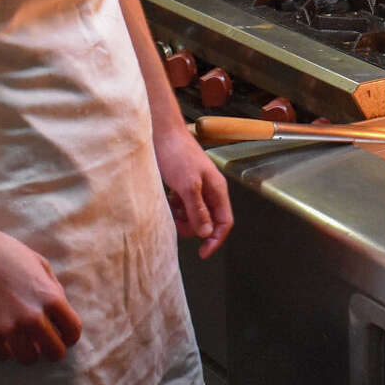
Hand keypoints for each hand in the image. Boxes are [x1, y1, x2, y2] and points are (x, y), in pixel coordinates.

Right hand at [0, 223, 83, 364]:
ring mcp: (8, 328)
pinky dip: (5, 350)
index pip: (72, 331)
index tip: (64, 336)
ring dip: (28, 352)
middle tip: (45, 344)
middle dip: (53, 349)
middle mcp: (32, 317)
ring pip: (28, 359)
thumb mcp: (38, 263)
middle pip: (54, 352)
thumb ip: (53, 289)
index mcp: (50, 297)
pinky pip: (2, 355)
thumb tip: (60, 311)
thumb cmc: (3, 252)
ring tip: (23, 342)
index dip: (70, 335)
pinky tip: (3, 338)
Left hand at [157, 126, 232, 257]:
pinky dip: (175, 209)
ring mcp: (196, 186)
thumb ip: (198, 210)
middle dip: (194, 228)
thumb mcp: (188, 185)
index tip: (203, 253)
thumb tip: (206, 233)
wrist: (160, 132)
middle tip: (177, 227)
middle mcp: (209, 189)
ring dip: (183, 219)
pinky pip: (182, 205)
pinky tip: (166, 201)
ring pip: (194, 213)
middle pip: (208, 220)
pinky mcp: (182, 183)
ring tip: (169, 212)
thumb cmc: (176, 154)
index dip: (215, 239)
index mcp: (217, 189)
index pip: (224, 222)